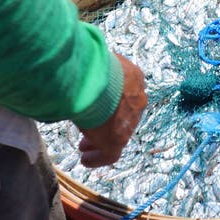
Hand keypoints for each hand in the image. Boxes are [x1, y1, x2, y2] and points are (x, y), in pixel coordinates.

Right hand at [78, 53, 146, 167]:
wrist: (98, 81)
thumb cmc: (94, 65)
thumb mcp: (99, 59)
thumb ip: (96, 65)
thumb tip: (82, 60)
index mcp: (135, 77)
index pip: (126, 91)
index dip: (112, 100)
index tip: (100, 105)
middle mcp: (137, 100)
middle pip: (123, 114)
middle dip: (108, 121)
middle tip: (92, 129)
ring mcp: (130, 121)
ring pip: (118, 135)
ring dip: (101, 140)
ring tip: (85, 147)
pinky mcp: (118, 140)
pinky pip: (110, 153)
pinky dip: (98, 158)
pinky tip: (86, 160)